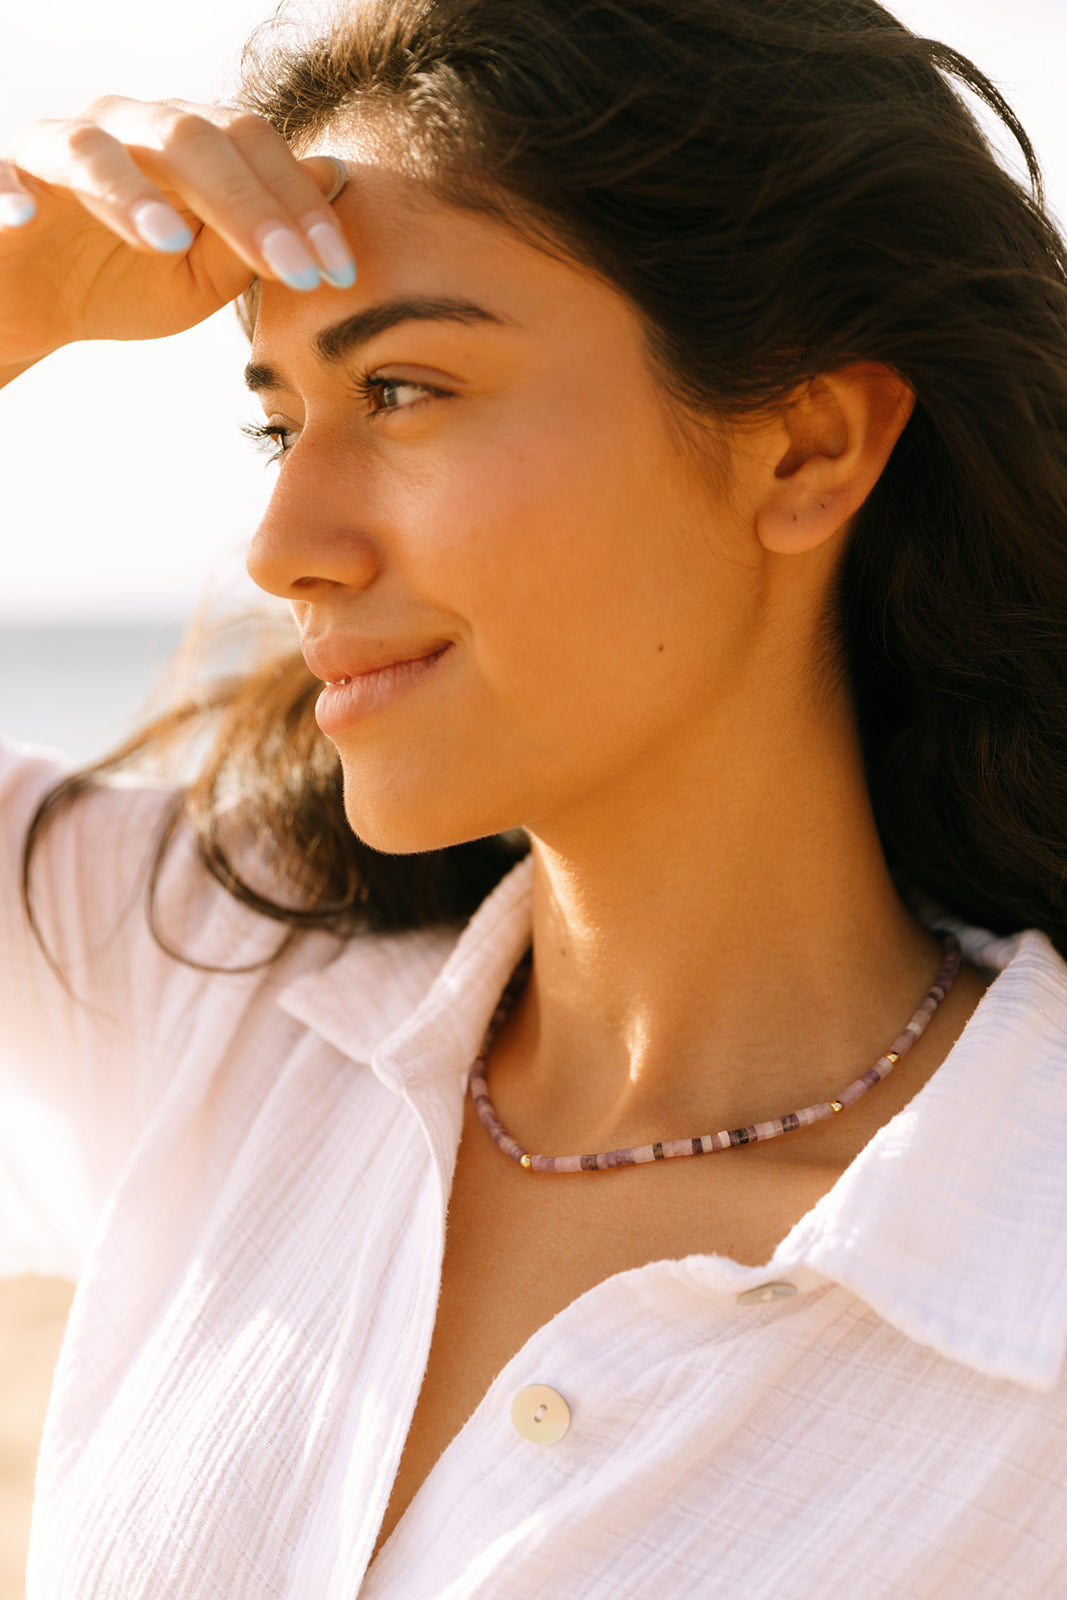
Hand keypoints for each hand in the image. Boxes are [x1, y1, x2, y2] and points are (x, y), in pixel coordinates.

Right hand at [0, 97, 352, 368]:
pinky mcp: (1, 180)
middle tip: (295, 272)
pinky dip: (8, 191)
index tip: (338, 271)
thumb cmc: (124, 279)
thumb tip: (329, 178)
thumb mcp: (203, 275)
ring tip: (168, 246)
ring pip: (94, 149)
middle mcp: (124, 128)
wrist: (34, 303)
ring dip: (133, 195)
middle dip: (249, 207)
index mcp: (184, 143)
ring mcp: (57, 148)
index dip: (299, 206)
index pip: (252, 149)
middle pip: (190, 138)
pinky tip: (25, 218)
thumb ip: (255, 239)